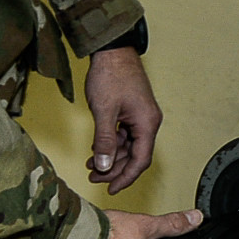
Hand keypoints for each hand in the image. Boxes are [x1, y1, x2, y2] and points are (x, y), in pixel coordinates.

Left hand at [84, 46, 162, 193]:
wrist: (111, 50)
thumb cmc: (111, 74)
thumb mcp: (104, 111)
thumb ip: (104, 141)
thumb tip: (103, 166)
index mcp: (147, 123)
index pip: (140, 161)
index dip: (125, 178)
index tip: (111, 189)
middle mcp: (147, 122)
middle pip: (134, 156)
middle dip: (114, 169)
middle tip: (94, 177)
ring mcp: (140, 116)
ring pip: (127, 146)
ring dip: (110, 157)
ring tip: (91, 166)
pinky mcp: (131, 111)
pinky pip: (123, 135)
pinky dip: (110, 144)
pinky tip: (95, 150)